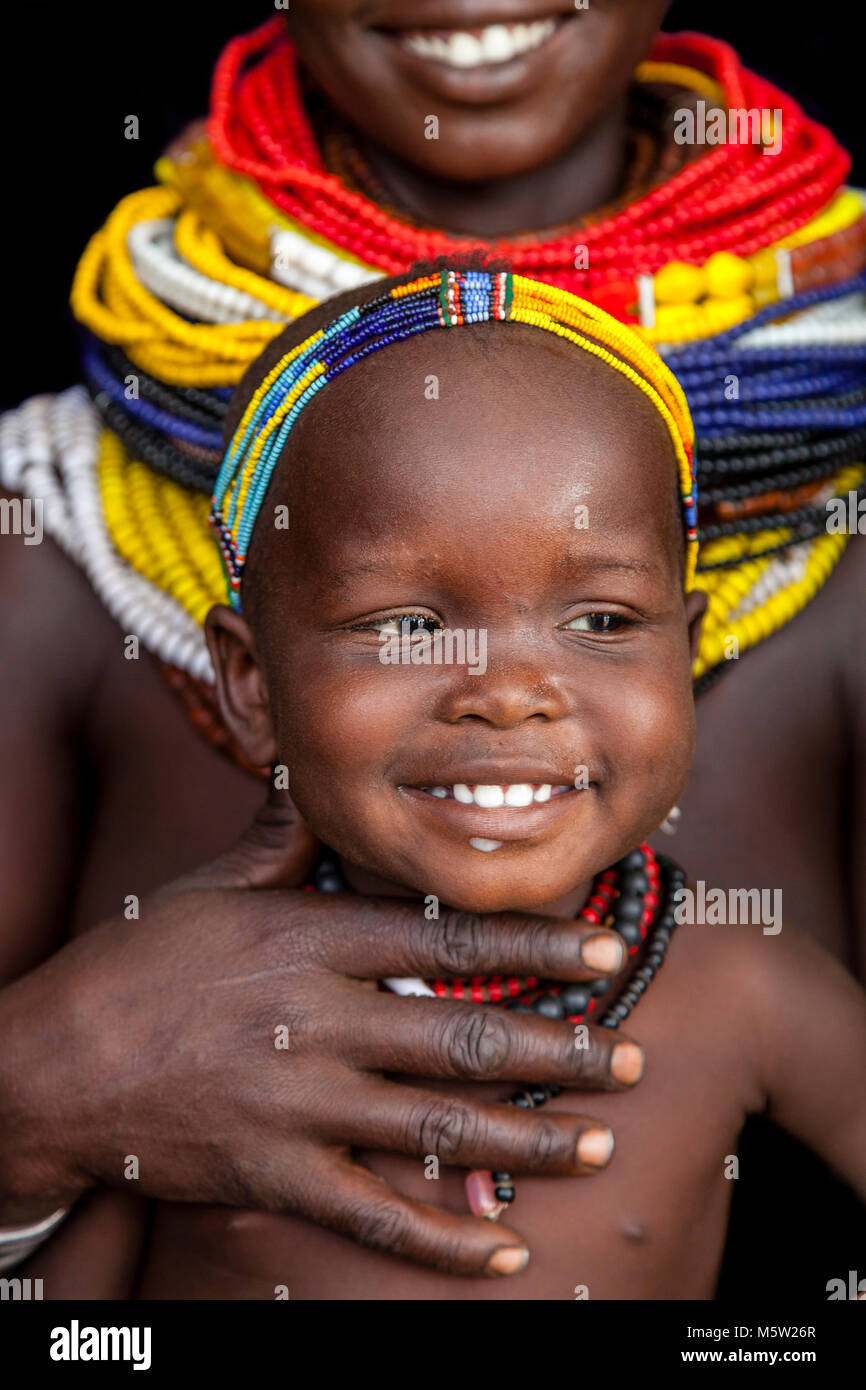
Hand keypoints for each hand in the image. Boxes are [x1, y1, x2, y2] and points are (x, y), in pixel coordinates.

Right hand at [0, 787, 643, 1276]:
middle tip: (630, 1057)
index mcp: (309, 940)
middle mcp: (317, 1021)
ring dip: (528, 1135)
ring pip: (438, 1126)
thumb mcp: (206, 887)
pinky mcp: (275, 1174)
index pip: (445, 937)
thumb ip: (277, 833)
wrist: (49, 1070)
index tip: (604, 950)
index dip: (533, 943)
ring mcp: (299, 1104)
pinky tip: (503, 1248)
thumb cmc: (133, 968)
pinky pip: (375, 1212)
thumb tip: (313, 766)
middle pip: (462, 1034)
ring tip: (597, 1139)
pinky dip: (443, 1238)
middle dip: (559, 1049)